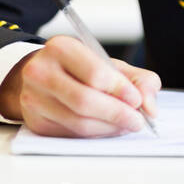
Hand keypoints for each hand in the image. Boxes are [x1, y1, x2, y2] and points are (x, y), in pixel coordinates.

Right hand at [0, 35, 160, 136]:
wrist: (41, 76)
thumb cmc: (78, 69)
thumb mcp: (109, 64)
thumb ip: (138, 79)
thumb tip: (149, 107)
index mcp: (61, 48)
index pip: (94, 73)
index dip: (120, 90)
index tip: (136, 100)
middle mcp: (41, 71)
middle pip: (84, 101)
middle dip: (117, 114)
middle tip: (136, 121)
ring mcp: (34, 99)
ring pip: (78, 122)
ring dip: (108, 128)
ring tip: (125, 125)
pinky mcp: (35, 123)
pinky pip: (71, 135)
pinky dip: (95, 135)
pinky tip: (106, 128)